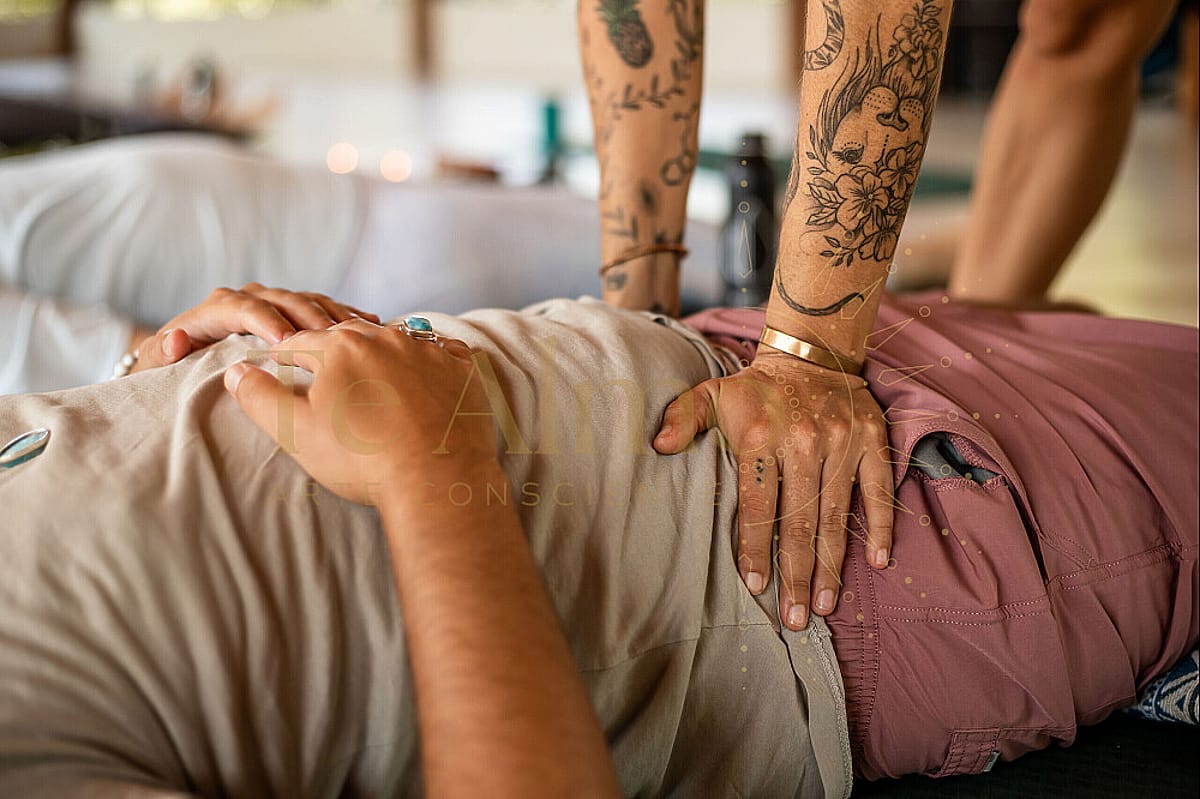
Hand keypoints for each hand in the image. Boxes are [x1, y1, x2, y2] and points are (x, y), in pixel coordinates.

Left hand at [130, 283, 379, 373]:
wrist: (184, 358)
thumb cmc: (170, 368)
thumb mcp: (156, 365)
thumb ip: (162, 353)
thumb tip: (177, 339)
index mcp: (215, 309)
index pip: (243, 308)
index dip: (265, 322)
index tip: (286, 343)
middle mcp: (245, 299)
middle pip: (282, 300)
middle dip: (306, 318)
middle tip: (329, 340)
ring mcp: (271, 304)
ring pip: (306, 300)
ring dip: (332, 315)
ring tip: (356, 332)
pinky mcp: (290, 312)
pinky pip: (321, 307)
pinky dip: (343, 315)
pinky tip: (369, 322)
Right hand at [224, 318, 493, 505]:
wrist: (438, 482)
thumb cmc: (362, 460)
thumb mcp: (295, 432)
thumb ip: (260, 397)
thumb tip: (237, 371)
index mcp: (339, 347)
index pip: (299, 343)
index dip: (284, 355)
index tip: (278, 364)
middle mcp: (385, 338)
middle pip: (348, 336)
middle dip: (332, 352)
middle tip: (324, 368)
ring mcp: (429, 350)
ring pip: (395, 340)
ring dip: (380, 353)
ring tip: (372, 373)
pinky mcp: (461, 369)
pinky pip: (444, 351)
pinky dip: (431, 360)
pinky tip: (424, 375)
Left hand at [652, 349, 892, 630]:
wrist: (810, 355)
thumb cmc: (754, 390)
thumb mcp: (710, 395)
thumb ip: (682, 419)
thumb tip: (659, 447)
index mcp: (760, 437)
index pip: (757, 504)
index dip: (756, 548)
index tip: (756, 587)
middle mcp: (803, 442)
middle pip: (798, 520)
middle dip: (798, 574)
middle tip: (798, 618)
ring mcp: (841, 442)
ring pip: (835, 514)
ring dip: (833, 564)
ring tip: (826, 605)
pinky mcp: (872, 440)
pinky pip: (878, 489)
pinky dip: (878, 525)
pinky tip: (876, 561)